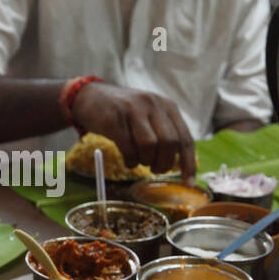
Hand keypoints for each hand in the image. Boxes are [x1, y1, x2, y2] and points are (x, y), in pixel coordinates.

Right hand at [71, 82, 197, 179]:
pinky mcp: (114, 119)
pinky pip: (128, 147)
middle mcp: (153, 105)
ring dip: (146, 161)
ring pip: (150, 145)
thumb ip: (165, 133)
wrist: (89, 96)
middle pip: (169, 143)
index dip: (188, 163)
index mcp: (167, 106)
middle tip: (156, 170)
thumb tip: (181, 165)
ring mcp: (133, 110)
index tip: (188, 183)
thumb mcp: (149, 115)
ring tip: (140, 161)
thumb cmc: (124, 112)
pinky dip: (130, 160)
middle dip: (164, 163)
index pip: (185, 138)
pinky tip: (128, 160)